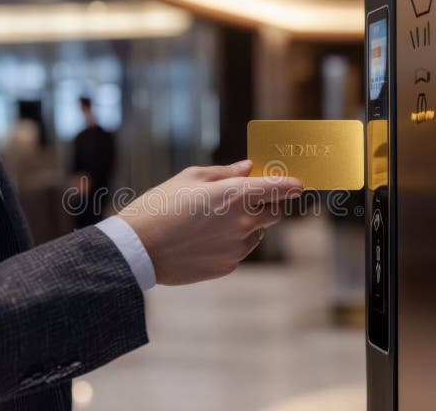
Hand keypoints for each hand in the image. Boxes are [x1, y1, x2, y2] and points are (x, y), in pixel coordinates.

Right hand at [119, 160, 301, 285]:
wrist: (138, 248)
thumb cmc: (161, 205)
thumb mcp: (190, 178)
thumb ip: (225, 173)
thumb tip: (248, 169)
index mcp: (236, 195)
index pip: (280, 189)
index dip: (291, 185)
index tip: (297, 185)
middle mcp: (243, 223)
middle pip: (274, 213)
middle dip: (267, 205)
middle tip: (246, 199)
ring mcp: (236, 248)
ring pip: (256, 235)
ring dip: (247, 226)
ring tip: (213, 222)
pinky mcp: (226, 266)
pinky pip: (238, 251)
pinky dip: (229, 244)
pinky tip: (202, 239)